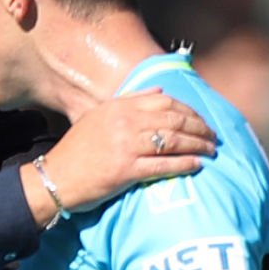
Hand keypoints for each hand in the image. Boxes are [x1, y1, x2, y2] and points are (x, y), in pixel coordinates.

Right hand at [33, 90, 216, 214]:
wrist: (55, 178)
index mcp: (119, 107)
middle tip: (213, 137)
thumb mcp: (98, 116)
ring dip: (197, 146)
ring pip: (173, 141)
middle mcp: (125, 123)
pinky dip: (184, 164)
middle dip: (199, 128)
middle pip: (174, 120)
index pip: (165, 102)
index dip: (189, 110)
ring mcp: (126, 146)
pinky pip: (163, 165)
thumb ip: (129, 101)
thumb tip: (160, 90)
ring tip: (210, 151)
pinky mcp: (126, 170)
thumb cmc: (77, 151)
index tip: (201, 120)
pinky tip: (197, 166)